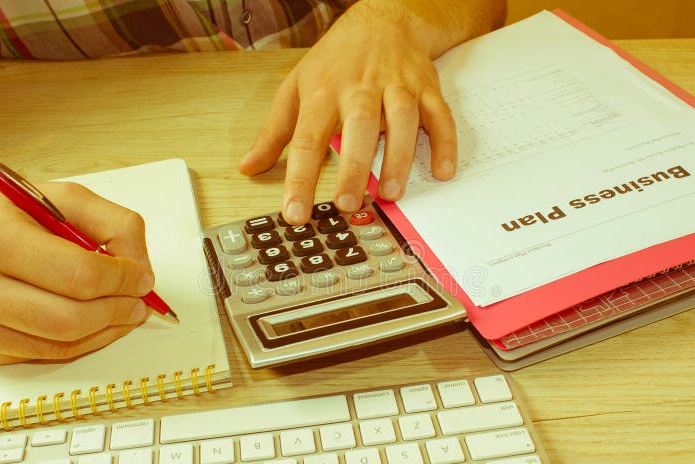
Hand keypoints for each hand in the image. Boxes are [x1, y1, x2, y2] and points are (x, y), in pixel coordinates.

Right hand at [0, 181, 154, 364]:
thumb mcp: (58, 199)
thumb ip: (112, 224)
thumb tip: (141, 269)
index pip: (80, 276)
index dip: (123, 280)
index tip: (144, 278)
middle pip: (72, 318)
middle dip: (119, 311)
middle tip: (139, 301)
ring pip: (60, 345)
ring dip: (105, 331)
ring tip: (123, 312)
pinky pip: (41, 355)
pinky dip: (78, 342)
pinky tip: (92, 323)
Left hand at [239, 1, 461, 223]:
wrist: (384, 18)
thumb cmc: (336, 59)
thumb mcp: (295, 86)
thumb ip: (274, 131)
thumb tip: (249, 166)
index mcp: (323, 92)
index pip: (307, 139)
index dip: (299, 179)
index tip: (295, 213)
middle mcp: (360, 88)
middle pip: (358, 128)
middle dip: (355, 168)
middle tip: (349, 205)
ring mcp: (397, 87)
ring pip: (402, 121)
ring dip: (399, 158)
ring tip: (392, 194)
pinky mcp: (427, 89)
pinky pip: (440, 116)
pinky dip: (445, 143)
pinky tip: (443, 171)